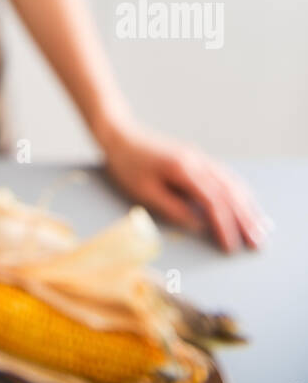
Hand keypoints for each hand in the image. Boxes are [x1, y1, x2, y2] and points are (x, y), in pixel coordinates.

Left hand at [99, 120, 273, 252]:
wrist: (121, 135)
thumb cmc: (128, 165)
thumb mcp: (145, 192)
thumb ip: (174, 209)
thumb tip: (200, 225)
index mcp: (184, 169)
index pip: (213, 201)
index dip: (224, 226)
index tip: (231, 248)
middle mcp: (197, 161)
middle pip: (230, 192)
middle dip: (246, 219)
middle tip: (259, 242)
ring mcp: (200, 158)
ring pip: (232, 182)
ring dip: (248, 206)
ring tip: (261, 228)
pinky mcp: (198, 159)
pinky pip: (226, 176)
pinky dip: (240, 192)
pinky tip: (247, 203)